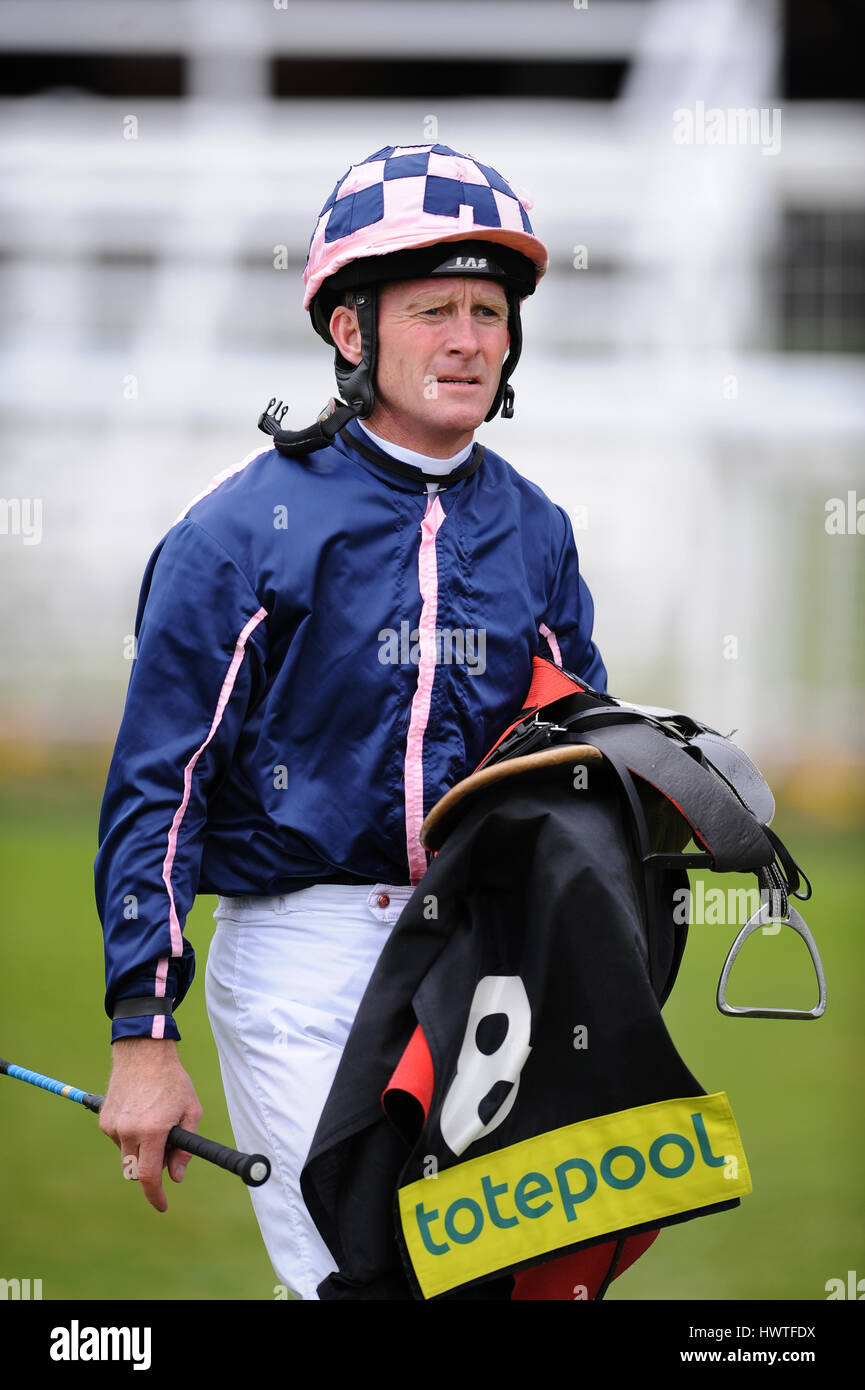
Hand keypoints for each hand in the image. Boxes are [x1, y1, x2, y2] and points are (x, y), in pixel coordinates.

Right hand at [99, 1037, 201, 1211]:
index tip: (163, 1206)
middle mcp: (128, 1132)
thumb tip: (176, 1176)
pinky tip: (140, 1113)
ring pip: (127, 1156)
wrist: (143, 1052)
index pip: (149, 1177)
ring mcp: (113, 1126)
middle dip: (150, 1171)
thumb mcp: (191, 1111)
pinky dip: (130, 1137)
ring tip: (155, 1121)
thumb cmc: (173, 1080)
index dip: (155, 1196)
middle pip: (135, 1172)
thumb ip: (185, 1147)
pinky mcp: (104, 1120)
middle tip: (166, 1152)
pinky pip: (118, 1140)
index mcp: (152, 1131)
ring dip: (141, 1151)